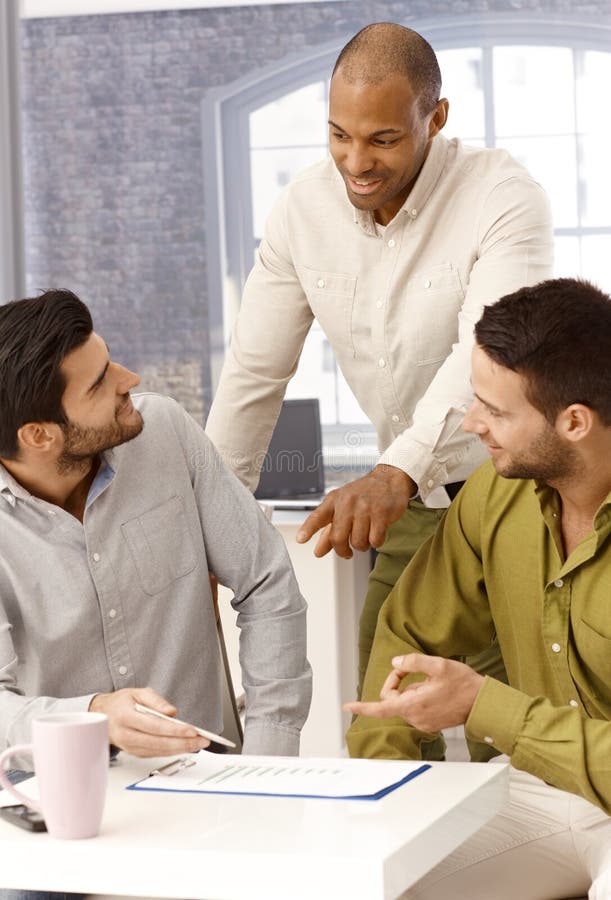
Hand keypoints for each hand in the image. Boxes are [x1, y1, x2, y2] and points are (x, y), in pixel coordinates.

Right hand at [89, 686, 210, 756]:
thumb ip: (156, 701)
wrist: (103, 716)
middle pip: (158, 743)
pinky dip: (172, 751)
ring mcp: (129, 747)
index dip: (175, 730)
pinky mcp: (134, 753)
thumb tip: (172, 712)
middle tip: (202, 740)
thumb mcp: (138, 692)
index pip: (154, 726)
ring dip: (181, 749)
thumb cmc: (122, 703)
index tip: (192, 730)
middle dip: (183, 743)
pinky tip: (185, 747)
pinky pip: (155, 754)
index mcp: (125, 716)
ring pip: (158, 751)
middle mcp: (126, 735)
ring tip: (199, 744)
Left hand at [295, 465, 415, 558]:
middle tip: (346, 553)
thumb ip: (330, 530)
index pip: (318, 516)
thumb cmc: (363, 495)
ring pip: (358, 542)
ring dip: (362, 546)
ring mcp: (365, 508)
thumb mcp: (342, 507)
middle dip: (342, 550)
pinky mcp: (381, 513)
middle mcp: (347, 503)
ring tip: (366, 537)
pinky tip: (377, 533)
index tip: (300, 539)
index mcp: (334, 500)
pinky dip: (376, 543)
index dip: (308, 529)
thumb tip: (318, 552)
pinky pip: (375, 540)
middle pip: (338, 538)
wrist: (389, 479)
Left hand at [344, 654, 483, 732]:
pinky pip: (414, 708)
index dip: (362, 707)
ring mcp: (422, 723)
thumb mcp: (438, 665)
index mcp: (414, 705)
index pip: (381, 708)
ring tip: (430, 681)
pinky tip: (434, 690)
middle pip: (392, 699)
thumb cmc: (464, 685)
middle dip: (397, 682)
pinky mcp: (429, 724)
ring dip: (409, 689)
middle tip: (410, 668)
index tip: (347, 705)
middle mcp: (415, 718)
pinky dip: (417, 696)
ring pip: (403, 703)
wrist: (483, 704)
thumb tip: (396, 663)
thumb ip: (413, 662)